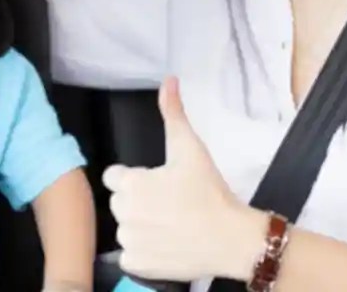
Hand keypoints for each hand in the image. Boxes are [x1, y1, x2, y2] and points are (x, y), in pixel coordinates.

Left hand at [102, 78, 268, 281]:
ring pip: (126, 228)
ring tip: (171, 224)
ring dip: (141, 226)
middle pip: (120, 202)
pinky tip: (166, 244)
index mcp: (131, 183)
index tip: (157, 184)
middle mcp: (124, 212)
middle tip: (169, 203)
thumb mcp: (190, 148)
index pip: (115, 176)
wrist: (231, 239)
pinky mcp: (137, 264)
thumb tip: (168, 81)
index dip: (135, 178)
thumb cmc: (210, 192)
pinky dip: (144, 252)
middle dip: (139, 201)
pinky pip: (130, 255)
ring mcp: (129, 241)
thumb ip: (174, 113)